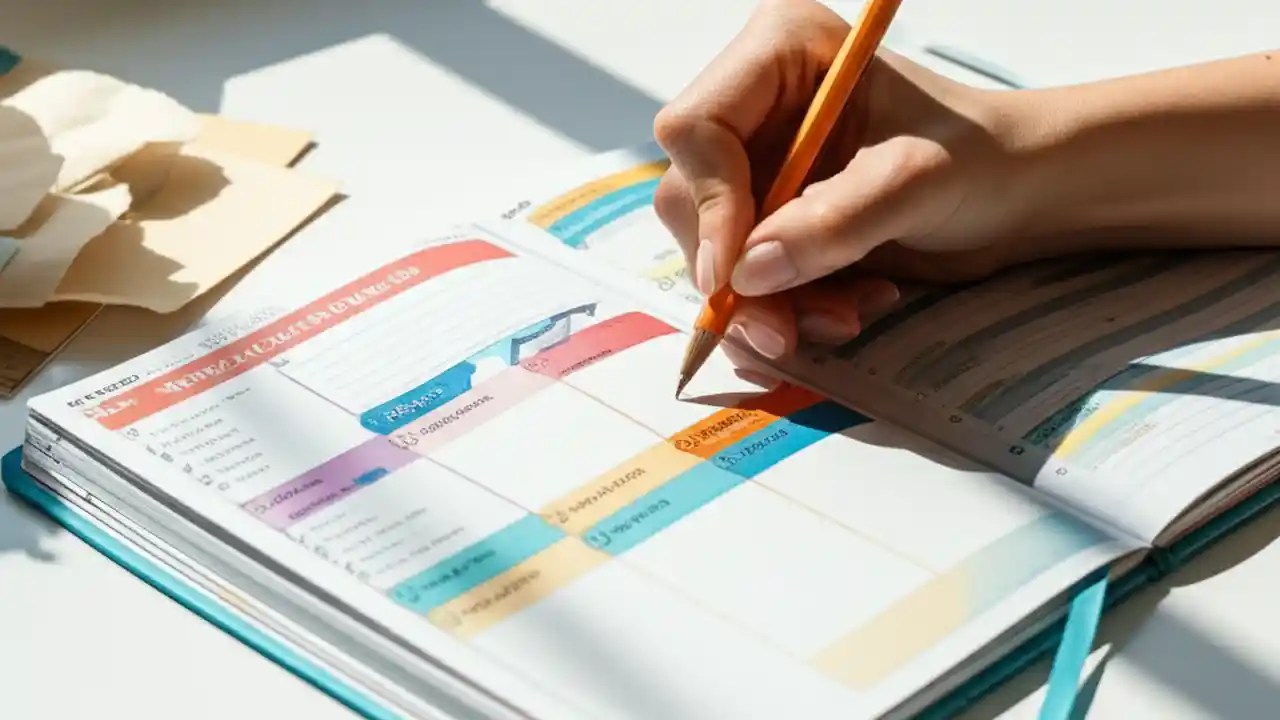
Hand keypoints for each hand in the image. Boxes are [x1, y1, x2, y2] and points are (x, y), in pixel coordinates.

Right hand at [653, 0, 1035, 375]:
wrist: (1016, 195)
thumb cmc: (981, 159)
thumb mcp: (915, 183)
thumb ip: (832, 223)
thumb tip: (746, 273)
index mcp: (778, 54)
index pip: (695, 130)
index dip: (710, 205)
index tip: (739, 276)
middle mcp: (752, 106)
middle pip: (691, 200)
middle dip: (739, 276)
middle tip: (789, 331)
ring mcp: (755, 165)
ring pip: (710, 251)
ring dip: (768, 305)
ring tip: (844, 318)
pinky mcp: (767, 216)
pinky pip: (741, 277)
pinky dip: (785, 309)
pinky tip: (844, 309)